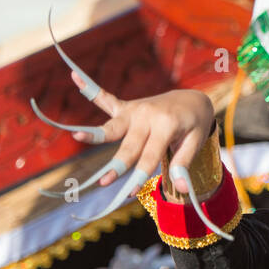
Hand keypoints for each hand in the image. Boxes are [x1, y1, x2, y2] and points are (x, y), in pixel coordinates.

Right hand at [67, 71, 214, 192]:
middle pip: (129, 146)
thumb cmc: (192, 126)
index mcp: (166, 125)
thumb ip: (183, 164)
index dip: (140, 176)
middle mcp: (147, 116)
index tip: (130, 193)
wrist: (191, 100)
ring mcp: (135, 109)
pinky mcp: (126, 106)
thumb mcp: (195, 143)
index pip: (150, 155)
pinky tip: (74, 76)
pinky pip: (105, 99)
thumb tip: (181, 189)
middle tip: (103, 182)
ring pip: (113, 127)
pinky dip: (89, 88)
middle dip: (117, 166)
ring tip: (76, 136)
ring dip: (95, 134)